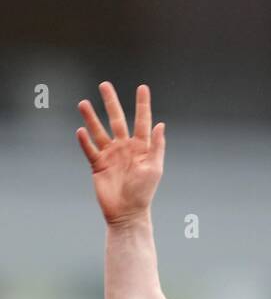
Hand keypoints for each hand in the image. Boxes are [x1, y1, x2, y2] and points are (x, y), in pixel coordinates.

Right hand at [76, 82, 164, 225]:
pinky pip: (89, 150)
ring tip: (83, 103)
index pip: (142, 121)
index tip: (142, 87)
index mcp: (141, 147)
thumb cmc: (144, 192)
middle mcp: (124, 148)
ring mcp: (110, 155)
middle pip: (116, 120)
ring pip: (99, 131)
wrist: (127, 213)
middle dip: (111, 102)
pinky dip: (85, 141)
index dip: (142, 104)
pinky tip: (81, 130)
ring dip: (91, 117)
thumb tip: (161, 124)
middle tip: (104, 85)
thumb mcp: (154, 168)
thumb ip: (157, 146)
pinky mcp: (97, 165)